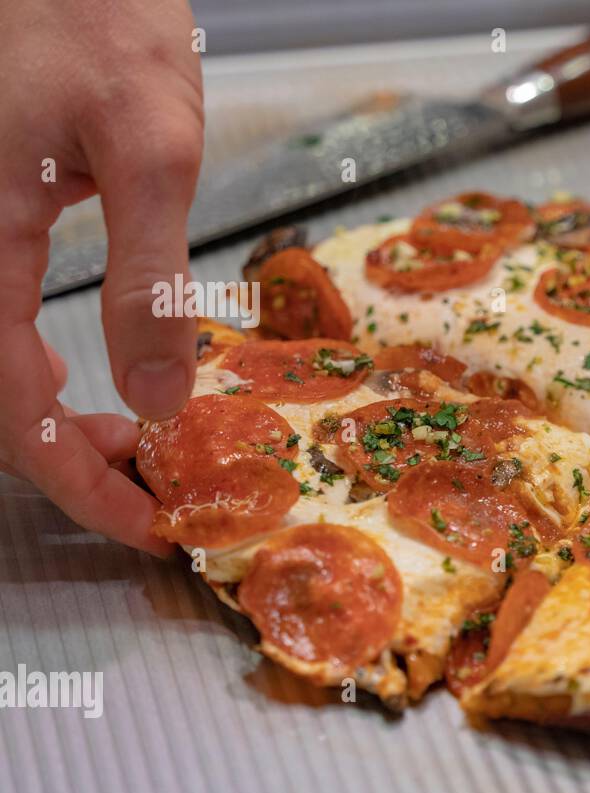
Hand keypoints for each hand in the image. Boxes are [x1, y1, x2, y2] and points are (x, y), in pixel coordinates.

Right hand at [0, 0, 202, 556]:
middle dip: (69, 465)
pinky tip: (83, 385)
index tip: (144, 528)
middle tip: (154, 492)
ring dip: (51, 426)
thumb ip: (150, 279)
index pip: (8, 408)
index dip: (75, 483)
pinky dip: (34, 376)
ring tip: (134, 447)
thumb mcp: (150, 149)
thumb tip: (159, 398)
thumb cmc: (96, 21)